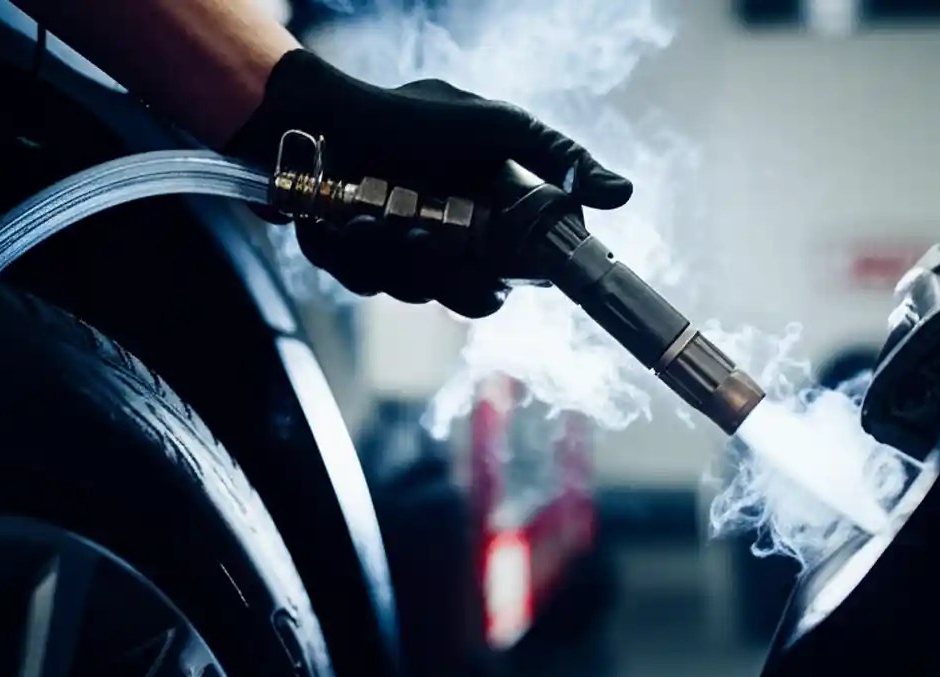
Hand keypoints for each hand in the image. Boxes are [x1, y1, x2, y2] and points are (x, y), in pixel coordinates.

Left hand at [226, 50, 632, 317]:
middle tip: (421, 234)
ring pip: (415, 292)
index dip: (501, 276)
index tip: (485, 265)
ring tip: (373, 216)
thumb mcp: (495, 127)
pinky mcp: (356, 260)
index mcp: (487, 215)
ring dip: (394, 259)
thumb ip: (558, 156)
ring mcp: (401, 251)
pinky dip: (356, 256)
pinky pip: (366, 283)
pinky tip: (346, 222)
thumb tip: (622, 194)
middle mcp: (449, 237)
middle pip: (465, 295)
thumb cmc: (409, 117)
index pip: (512, 272)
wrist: (318, 118)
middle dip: (442, 271)